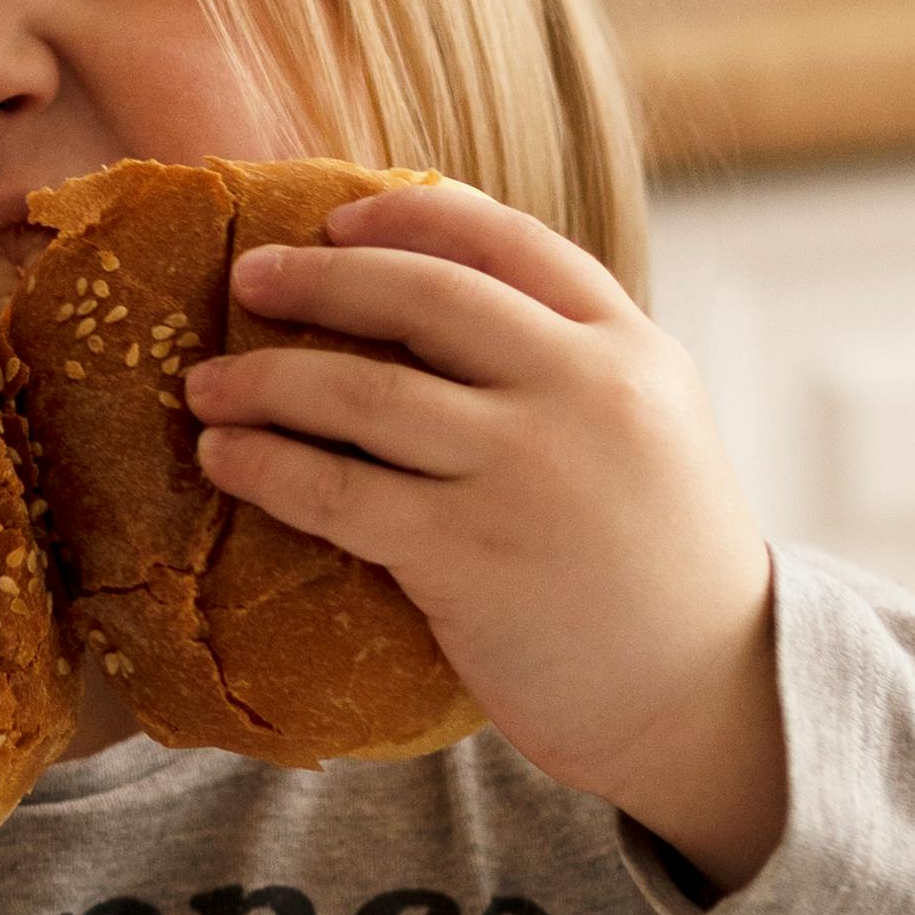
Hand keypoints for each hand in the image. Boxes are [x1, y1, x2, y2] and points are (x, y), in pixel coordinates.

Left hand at [181, 181, 787, 890]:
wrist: (708, 696)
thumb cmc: (660, 567)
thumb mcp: (652, 431)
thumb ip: (572, 369)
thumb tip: (432, 310)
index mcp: (633, 349)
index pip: (512, 243)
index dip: (413, 218)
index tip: (340, 217)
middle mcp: (585, 391)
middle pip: (426, 295)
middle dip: (320, 277)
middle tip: (250, 278)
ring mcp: (526, 469)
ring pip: (364, 391)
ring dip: (266, 379)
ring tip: (207, 385)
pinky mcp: (470, 554)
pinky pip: (340, 491)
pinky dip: (267, 465)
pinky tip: (225, 459)